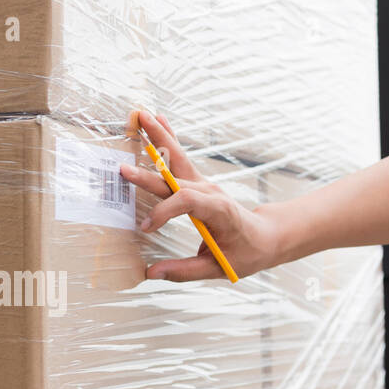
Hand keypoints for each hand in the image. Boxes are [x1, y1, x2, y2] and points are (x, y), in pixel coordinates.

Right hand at [120, 110, 281, 281]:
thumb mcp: (219, 267)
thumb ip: (184, 270)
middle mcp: (210, 192)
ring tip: (142, 116)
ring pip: (178, 158)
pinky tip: (157, 121)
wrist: (266, 236)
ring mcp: (204, 184)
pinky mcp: (198, 184)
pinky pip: (180, 159)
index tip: (146, 227)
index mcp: (218, 210)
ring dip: (160, 137)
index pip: (187, 202)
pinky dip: (167, 140)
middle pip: (177, 176)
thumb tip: (150, 273)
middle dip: (150, 172)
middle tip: (123, 168)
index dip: (164, 212)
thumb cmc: (245, 252)